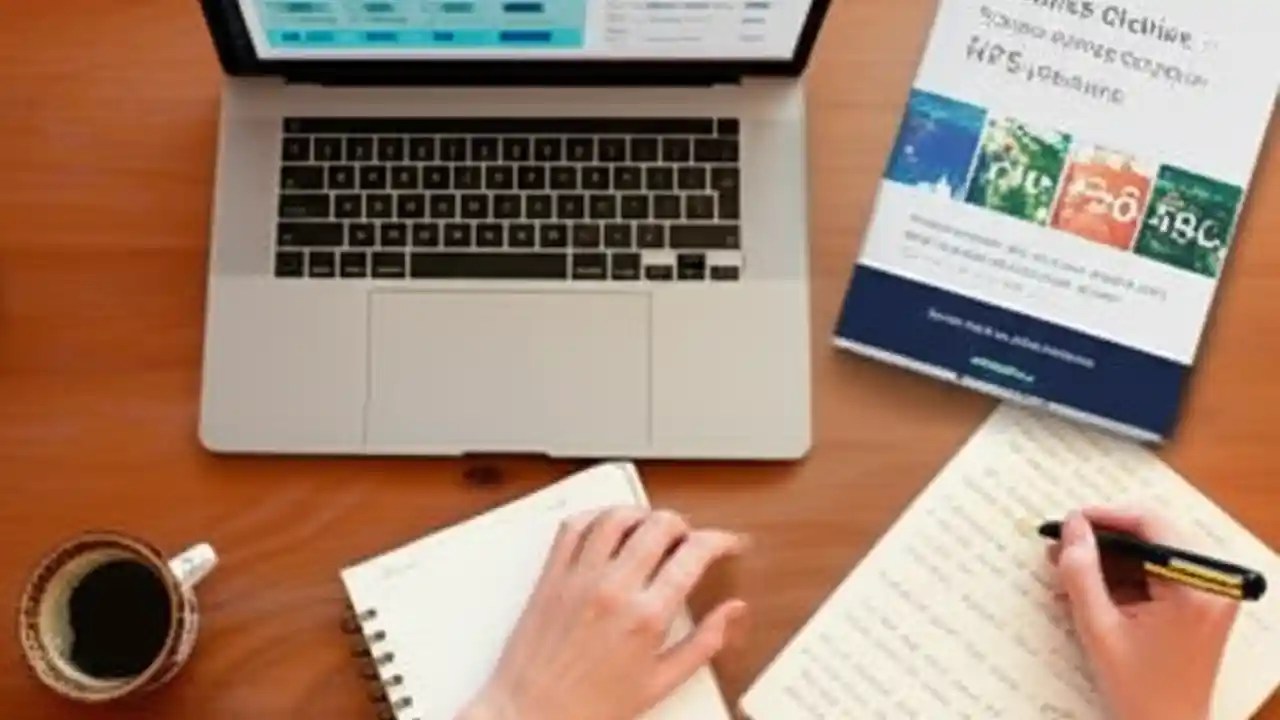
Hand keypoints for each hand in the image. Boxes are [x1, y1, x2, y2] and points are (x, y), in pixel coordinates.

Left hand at [459, 508, 748, 719]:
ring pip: (617, 517)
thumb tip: (732, 611)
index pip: (694, 554)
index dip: (720, 540)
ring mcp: (578, 578)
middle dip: (684, 525)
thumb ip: (704, 643)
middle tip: (689, 538)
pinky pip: (574, 527)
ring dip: (642, 514)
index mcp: (646, 617)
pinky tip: (609, 527)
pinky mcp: (551, 576)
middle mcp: (612, 589)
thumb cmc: (591, 707)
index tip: (726, 543)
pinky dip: (597, 516)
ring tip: (652, 527)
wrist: (532, 714)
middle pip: (659, 525)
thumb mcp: (660, 683)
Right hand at [1051, 508, 1238, 719]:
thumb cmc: (1137, 688)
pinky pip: (1156, 575)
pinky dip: (1122, 579)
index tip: (1069, 521)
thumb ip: (1082, 572)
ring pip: (1151, 555)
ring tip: (1066, 571)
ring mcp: (1209, 595)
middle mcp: (1211, 584)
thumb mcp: (1098, 627)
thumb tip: (1071, 525)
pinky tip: (1088, 591)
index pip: (1152, 525)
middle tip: (1062, 547)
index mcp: (1195, 588)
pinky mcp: (1199, 606)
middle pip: (1153, 537)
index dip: (1106, 517)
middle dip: (1104, 541)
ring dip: (1109, 560)